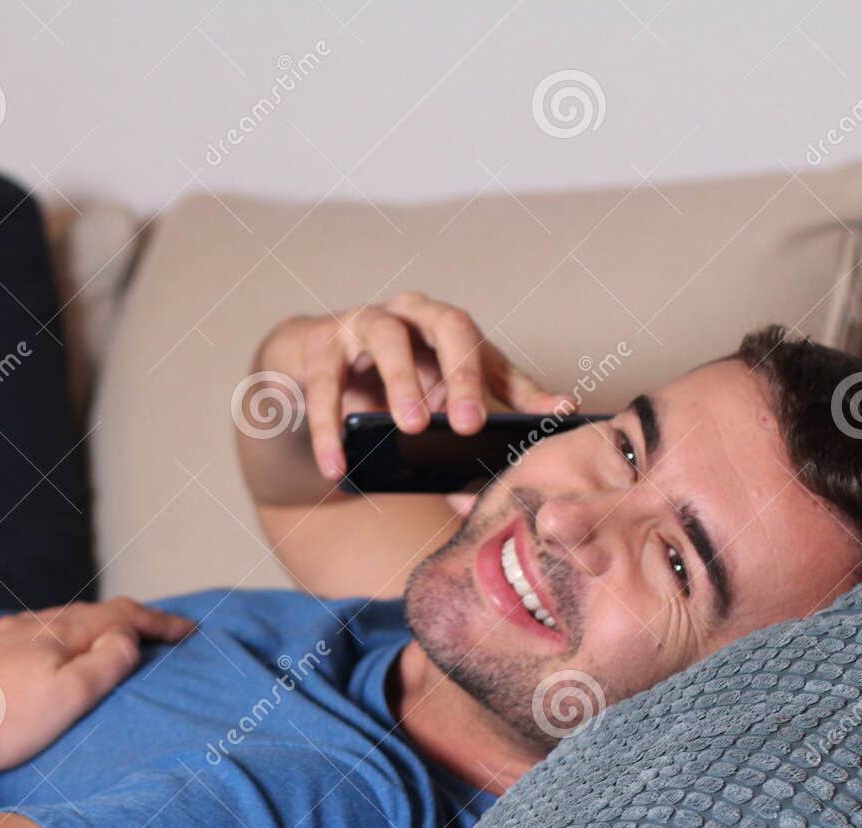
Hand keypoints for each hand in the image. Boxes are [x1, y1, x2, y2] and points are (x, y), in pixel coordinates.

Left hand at [0, 598, 195, 777]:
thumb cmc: (1, 724)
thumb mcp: (70, 697)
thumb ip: (107, 663)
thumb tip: (128, 637)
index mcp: (57, 631)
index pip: (121, 615)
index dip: (159, 623)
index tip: (189, 632)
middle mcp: (26, 624)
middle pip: (87, 614)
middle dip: (125, 621)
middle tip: (153, 634)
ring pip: (51, 624)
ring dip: (85, 630)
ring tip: (102, 643)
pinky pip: (23, 638)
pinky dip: (49, 642)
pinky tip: (39, 657)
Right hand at [252, 294, 572, 480]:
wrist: (306, 364)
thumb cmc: (382, 380)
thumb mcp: (429, 399)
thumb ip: (466, 430)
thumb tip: (502, 479)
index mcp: (444, 328)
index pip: (490, 350)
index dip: (522, 384)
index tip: (554, 414)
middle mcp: (409, 314)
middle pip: (447, 326)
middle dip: (463, 373)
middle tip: (470, 423)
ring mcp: (361, 322)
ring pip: (387, 339)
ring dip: (402, 382)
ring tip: (410, 426)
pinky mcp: (319, 344)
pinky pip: (324, 384)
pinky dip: (329, 427)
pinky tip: (335, 464)